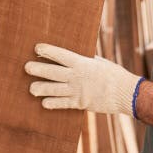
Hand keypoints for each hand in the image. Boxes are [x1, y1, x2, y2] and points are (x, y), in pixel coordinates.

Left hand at [24, 43, 141, 115]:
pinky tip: (43, 103)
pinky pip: (63, 104)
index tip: (37, 48)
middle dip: (38, 69)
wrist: (126, 93)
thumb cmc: (113, 74)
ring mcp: (78, 91)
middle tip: (26, 67)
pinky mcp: (80, 103)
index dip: (48, 51)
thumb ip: (85, 59)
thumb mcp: (99, 62)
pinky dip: (53, 103)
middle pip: (53, 72)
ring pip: (54, 89)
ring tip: (31, 88)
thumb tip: (76, 53)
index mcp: (82, 63)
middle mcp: (77, 76)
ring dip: (41, 88)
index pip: (61, 55)